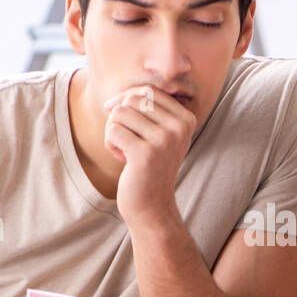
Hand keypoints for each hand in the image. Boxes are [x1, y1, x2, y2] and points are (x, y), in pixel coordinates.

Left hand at [103, 85, 195, 228]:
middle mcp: (179, 128)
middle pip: (133, 99)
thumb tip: (117, 97)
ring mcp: (164, 141)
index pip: (149, 91)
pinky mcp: (145, 154)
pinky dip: (110, 143)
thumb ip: (147, 110)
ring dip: (114, 130)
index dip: (128, 99)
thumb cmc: (150, 166)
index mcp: (186, 119)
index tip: (122, 118)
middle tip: (124, 138)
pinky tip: (122, 158)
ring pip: (120, 113)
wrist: (152, 206)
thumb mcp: (158, 135)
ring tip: (124, 149)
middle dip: (120, 116)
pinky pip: (113, 131)